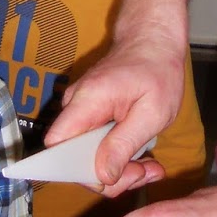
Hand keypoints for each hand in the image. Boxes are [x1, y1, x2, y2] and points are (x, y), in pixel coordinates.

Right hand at [44, 24, 186, 192]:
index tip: (116, 176)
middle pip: (72, 158)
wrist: (154, 40)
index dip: (79, 172)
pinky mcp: (90, 114)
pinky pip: (94, 145)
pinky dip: (117, 156)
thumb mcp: (152, 112)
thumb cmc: (158, 70)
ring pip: (86, 155)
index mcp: (87, 101)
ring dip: (117, 169)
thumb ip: (124, 143)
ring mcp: (80, 110)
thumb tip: (102, 176)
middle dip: (109, 175)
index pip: (58, 148)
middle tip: (145, 172)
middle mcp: (75, 105)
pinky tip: (142, 158)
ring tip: (150, 166)